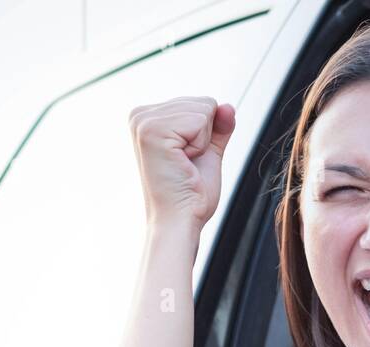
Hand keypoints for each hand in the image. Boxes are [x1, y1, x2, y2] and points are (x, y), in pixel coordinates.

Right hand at [128, 96, 235, 232]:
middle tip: (185, 164)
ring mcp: (144, 121)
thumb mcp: (208, 153)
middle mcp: (140, 115)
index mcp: (148, 118)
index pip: (198, 103)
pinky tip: (182, 162)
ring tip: (182, 164)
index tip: (185, 159)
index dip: (204, 135)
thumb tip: (228, 106)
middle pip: (203, 102)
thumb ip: (218, 127)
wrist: (180, 220)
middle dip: (204, 136)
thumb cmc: (190, 195)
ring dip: (202, 142)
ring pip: (204, 109)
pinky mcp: (153, 129)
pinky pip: (201, 120)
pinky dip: (200, 145)